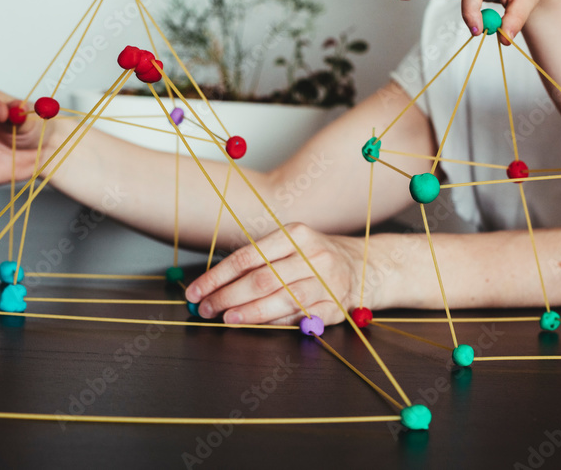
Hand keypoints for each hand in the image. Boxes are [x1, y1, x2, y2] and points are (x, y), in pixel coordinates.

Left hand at [184, 223, 367, 325]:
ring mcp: (326, 282)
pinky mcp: (335, 307)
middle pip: (261, 280)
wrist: (364, 267)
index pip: (247, 257)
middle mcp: (312, 256)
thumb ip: (258, 260)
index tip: (196, 291)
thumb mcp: (290, 245)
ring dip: (247, 313)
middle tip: (205, 308)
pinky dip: (275, 323)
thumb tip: (213, 283)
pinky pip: (299, 318)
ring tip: (225, 318)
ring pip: (280, 300)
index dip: (217, 277)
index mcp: (295, 234)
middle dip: (226, 297)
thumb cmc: (314, 257)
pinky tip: (256, 326)